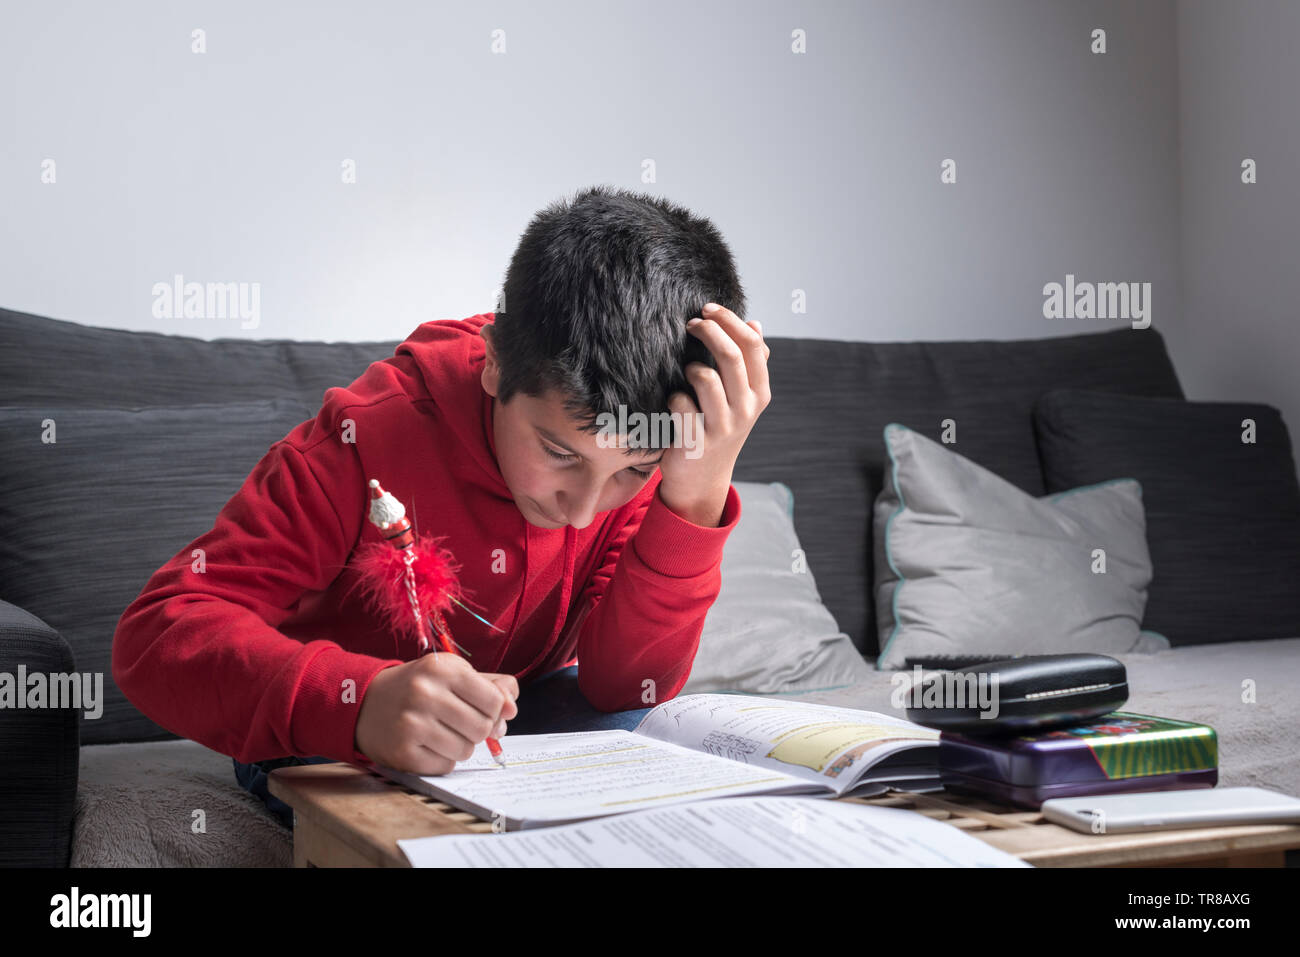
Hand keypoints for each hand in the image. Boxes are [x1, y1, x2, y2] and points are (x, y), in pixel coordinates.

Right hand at [355, 654, 518, 774]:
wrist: (364, 703)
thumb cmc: (418, 687)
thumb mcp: (452, 673)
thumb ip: (490, 686)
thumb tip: (512, 710)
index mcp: (442, 669)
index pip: (494, 701)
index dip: (494, 710)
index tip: (481, 709)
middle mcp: (425, 694)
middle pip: (482, 728)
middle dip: (479, 730)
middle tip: (462, 724)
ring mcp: (411, 725)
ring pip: (465, 751)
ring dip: (461, 746)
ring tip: (443, 733)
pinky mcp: (402, 752)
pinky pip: (445, 766)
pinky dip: (443, 760)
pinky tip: (428, 745)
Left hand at [658, 303, 771, 525]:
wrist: (702, 479)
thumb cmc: (717, 428)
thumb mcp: (741, 400)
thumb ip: (749, 365)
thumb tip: (755, 324)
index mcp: (760, 394)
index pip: (753, 346)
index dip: (730, 321)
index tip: (708, 308)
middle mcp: (746, 409)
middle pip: (731, 356)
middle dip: (709, 330)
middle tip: (691, 322)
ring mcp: (722, 427)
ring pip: (706, 378)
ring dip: (690, 367)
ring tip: (685, 371)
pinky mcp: (697, 441)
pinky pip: (681, 405)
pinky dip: (674, 398)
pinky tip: (674, 402)